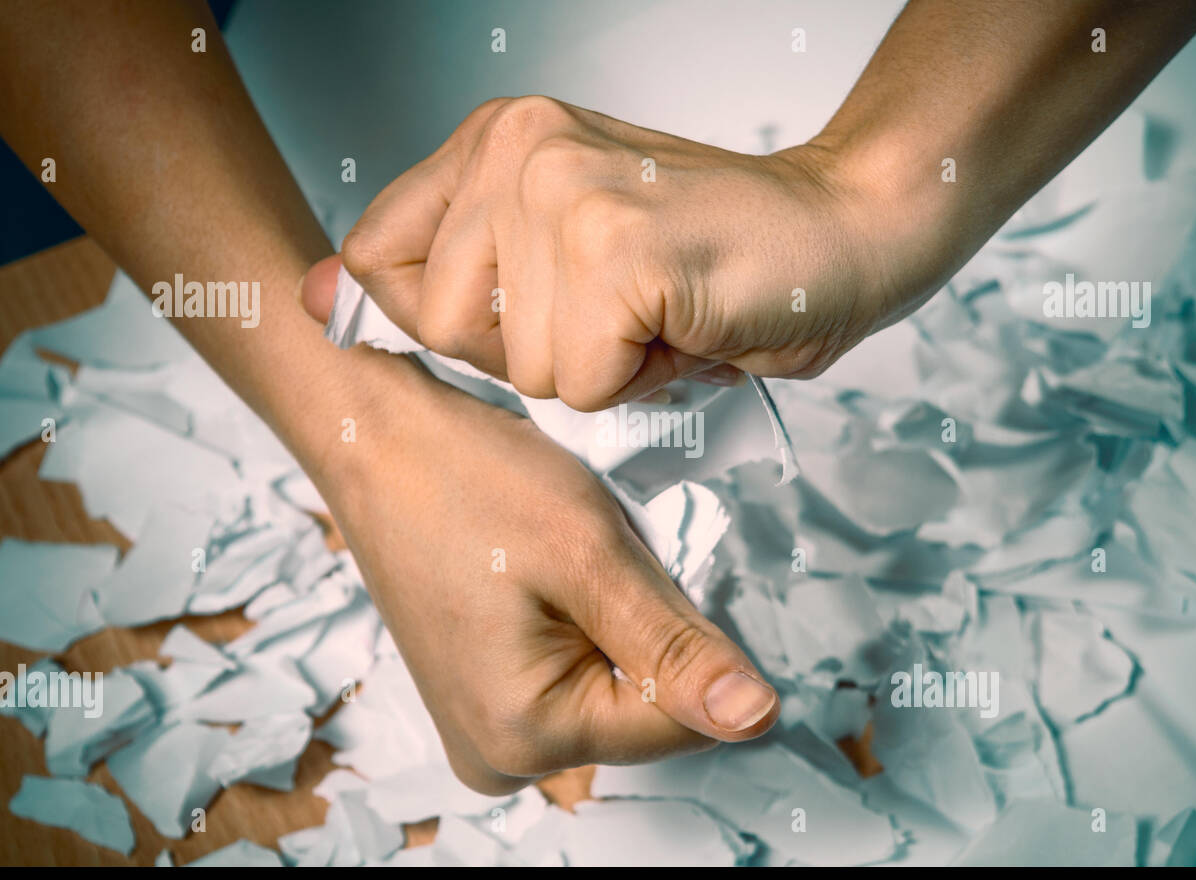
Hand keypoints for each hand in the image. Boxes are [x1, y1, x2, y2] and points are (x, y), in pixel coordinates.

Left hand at [302, 96, 927, 410]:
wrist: (847, 235)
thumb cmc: (713, 260)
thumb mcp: (562, 256)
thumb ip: (450, 269)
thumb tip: (308, 295)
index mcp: (497, 139)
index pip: (376, 258)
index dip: (440, 320)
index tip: (527, 315)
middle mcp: (519, 147)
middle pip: (447, 329)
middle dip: (537, 355)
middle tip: (618, 312)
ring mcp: (565, 192)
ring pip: (524, 369)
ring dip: (602, 372)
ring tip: (661, 316)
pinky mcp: (617, 248)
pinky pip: (586, 383)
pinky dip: (646, 382)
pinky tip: (688, 326)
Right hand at [309, 361, 779, 794]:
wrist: (380, 439)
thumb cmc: (463, 479)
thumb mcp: (591, 556)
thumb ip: (676, 647)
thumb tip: (754, 718)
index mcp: (525, 735)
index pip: (680, 723)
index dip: (695, 641)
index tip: (651, 569)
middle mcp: (500, 757)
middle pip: (647, 712)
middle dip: (650, 629)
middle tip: (598, 557)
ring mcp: (487, 731)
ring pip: (617, 688)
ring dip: (620, 621)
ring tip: (565, 561)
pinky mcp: (486, 698)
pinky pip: (577, 674)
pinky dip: (590, 622)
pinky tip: (552, 575)